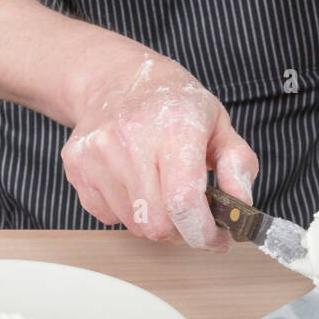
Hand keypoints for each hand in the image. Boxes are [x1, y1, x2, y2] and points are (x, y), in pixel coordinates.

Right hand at [60, 53, 258, 250]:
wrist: (114, 79)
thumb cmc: (170, 102)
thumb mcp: (217, 123)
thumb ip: (237, 165)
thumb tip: (241, 205)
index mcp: (174, 127)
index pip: (183, 202)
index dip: (203, 233)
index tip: (216, 239)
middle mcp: (131, 140)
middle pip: (156, 224)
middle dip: (180, 230)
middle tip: (189, 215)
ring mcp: (98, 154)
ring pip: (133, 224)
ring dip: (153, 220)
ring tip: (160, 190)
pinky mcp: (77, 166)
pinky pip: (107, 216)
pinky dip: (126, 211)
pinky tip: (133, 183)